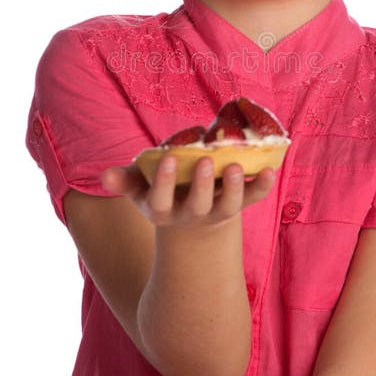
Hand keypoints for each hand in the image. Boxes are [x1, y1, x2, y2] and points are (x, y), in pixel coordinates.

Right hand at [102, 155, 274, 228]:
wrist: (192, 217)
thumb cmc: (162, 190)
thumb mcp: (140, 187)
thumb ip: (124, 180)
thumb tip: (105, 177)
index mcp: (163, 209)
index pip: (160, 200)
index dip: (164, 182)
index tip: (168, 159)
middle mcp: (191, 214)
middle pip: (197, 205)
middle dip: (200, 185)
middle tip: (203, 161)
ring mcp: (217, 212)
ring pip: (226, 206)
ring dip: (232, 188)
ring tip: (234, 166)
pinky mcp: (239, 205)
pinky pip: (252, 198)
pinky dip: (261, 186)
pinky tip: (270, 170)